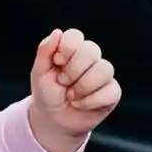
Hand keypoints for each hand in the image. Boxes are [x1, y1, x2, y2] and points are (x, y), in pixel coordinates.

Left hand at [28, 28, 120, 151]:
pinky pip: (110, 91)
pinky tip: (80, 104)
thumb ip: (45, 51)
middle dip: (73, 70)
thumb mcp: (40, 72)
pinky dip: (90, 101)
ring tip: (71, 96)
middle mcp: (90, 58)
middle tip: (63, 82)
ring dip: (82, 87)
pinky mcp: (112, 92)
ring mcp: (103, 74)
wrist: (54, 119)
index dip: (66, 49)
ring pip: (104, 69)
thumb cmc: (48, 93)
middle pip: (92, 50)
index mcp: (73, 49)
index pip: (75, 35)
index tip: (56, 62)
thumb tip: (57, 32)